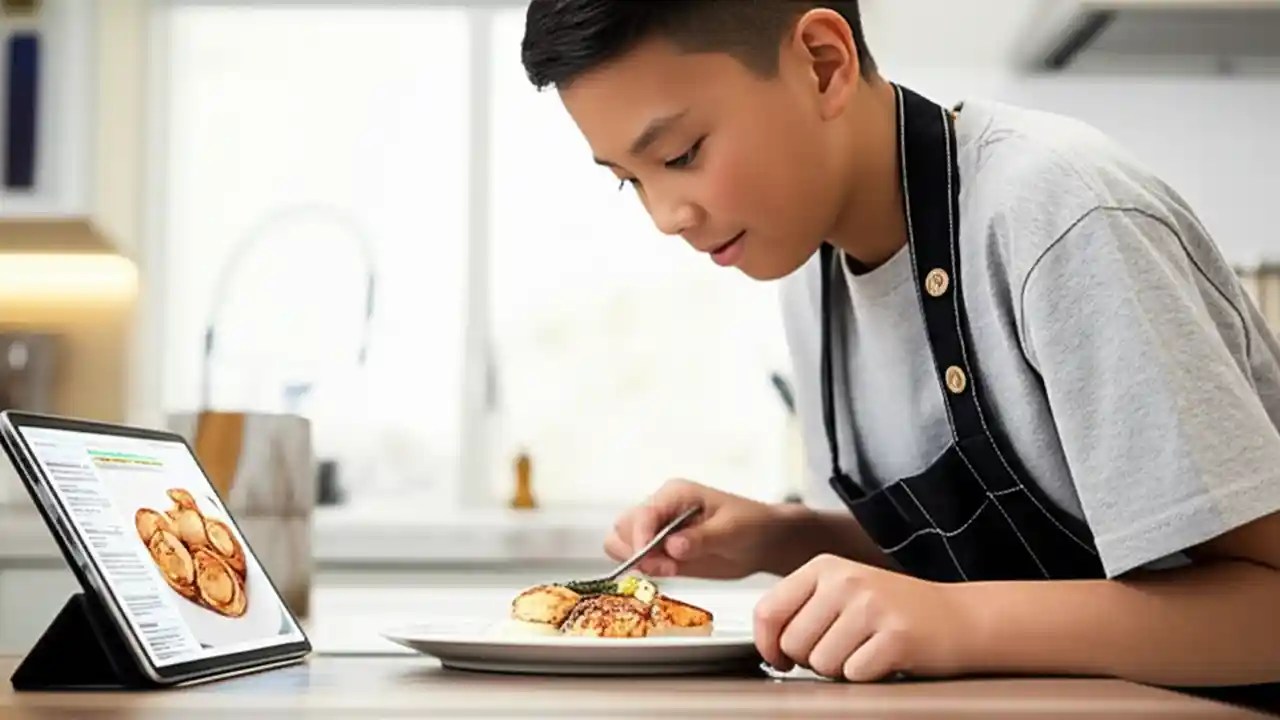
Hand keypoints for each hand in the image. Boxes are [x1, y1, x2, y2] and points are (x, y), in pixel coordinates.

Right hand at [604, 479, 787, 579]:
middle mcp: (661, 509)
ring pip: (622, 543)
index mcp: (675, 494)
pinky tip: (671, 571)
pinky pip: (638, 560)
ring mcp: (659, 530)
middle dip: (636, 551)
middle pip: (623, 528)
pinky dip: (646, 570)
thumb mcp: (732, 531)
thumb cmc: (752, 525)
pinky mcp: (661, 550)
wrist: (763, 541)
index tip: (649, 561)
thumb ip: (701, 539)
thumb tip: (672, 546)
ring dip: (638, 562)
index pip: (643, 514)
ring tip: (670, 569)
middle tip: (666, 567)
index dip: (641, 539)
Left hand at [754, 554, 972, 681]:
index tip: (780, 658)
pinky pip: (854, 675)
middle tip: (843, 649)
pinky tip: (884, 658)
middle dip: (812, 660)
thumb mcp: (842, 593)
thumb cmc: (893, 611)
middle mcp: (844, 580)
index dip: (767, 645)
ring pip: (821, 664)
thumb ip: (802, 609)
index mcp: (824, 567)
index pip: (768, 610)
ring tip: (865, 650)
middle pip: (793, 644)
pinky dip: (867, 676)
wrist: (959, 617)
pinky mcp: (895, 636)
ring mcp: (871, 606)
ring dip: (841, 670)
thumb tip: (767, 646)